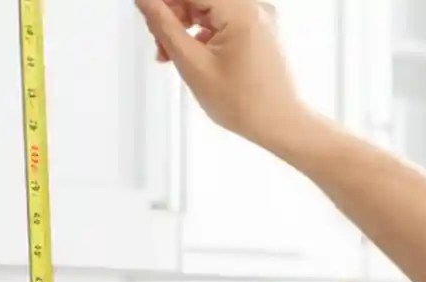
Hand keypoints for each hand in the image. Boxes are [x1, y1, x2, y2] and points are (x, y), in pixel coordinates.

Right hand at [133, 0, 312, 151]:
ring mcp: (260, 17)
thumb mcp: (193, 65)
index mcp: (241, 11)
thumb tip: (145, 1)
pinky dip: (204, 32)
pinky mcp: (260, 29)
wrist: (281, 124)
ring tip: (171, 54)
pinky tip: (193, 55)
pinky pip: (224, 20)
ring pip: (210, 8)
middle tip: (158, 42)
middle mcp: (255, 7)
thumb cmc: (246, 103)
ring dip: (186, 25)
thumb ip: (165, 27)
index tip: (144, 9)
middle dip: (174, 15)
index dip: (163, 2)